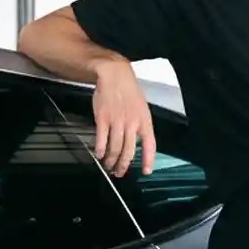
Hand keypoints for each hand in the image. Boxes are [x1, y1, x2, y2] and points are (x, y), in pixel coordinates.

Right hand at [91, 58, 155, 176]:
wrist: (115, 76)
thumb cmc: (129, 91)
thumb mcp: (142, 108)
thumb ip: (140, 125)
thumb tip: (136, 141)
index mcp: (145, 121)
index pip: (150, 144)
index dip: (148, 159)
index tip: (146, 171)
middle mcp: (132, 123)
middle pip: (129, 151)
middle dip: (124, 165)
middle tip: (119, 173)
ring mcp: (117, 122)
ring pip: (115, 148)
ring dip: (111, 160)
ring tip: (108, 166)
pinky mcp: (103, 119)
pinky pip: (102, 139)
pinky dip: (100, 149)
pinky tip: (99, 154)